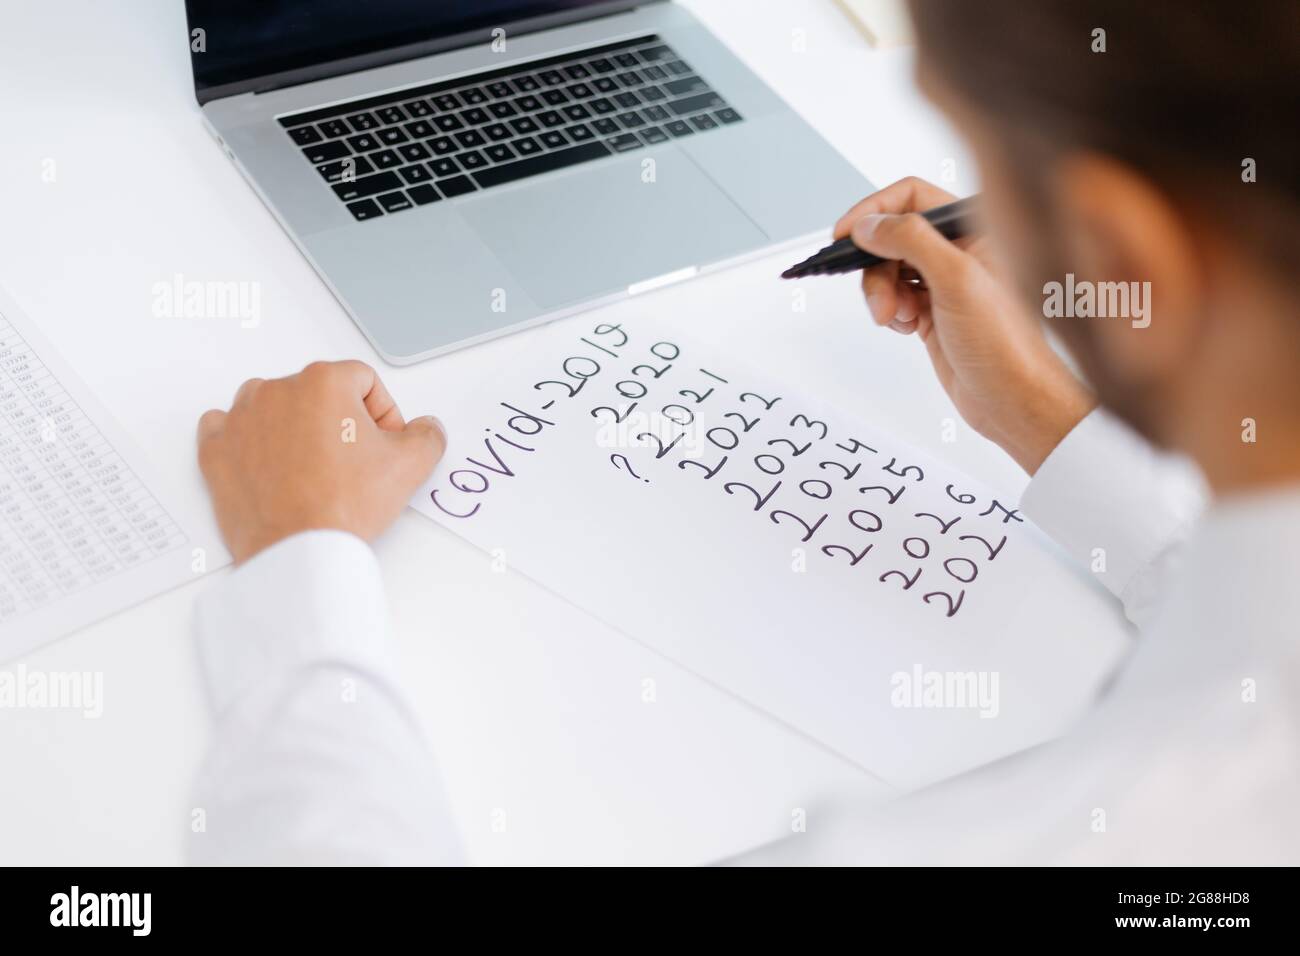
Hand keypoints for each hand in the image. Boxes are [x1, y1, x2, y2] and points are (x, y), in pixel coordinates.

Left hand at [197, 360, 445, 563]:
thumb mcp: (410, 466)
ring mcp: (241, 418)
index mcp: (324, 382)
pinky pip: (229, 427)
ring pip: (274, 405)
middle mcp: (277, 390)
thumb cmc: (344, 506)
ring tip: (311, 467)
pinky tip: (269, 464)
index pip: (364, 381)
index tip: (382, 444)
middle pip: (319, 392)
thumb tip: (425, 428)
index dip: (382, 413)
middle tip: (351, 463)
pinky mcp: (216, 450)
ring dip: (294, 427)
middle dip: (338, 421)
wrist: (298, 552)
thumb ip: (427, 434)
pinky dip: (248, 440)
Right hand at [834, 177, 1095, 473]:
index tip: (846, 235)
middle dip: (877, 267)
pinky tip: (907, 327)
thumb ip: (911, 240)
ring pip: (890, 269)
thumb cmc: (1006, 345)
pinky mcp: (934, 311)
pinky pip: (895, 297)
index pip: (912, 197)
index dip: (874, 212)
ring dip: (881, 293)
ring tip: (897, 318)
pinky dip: (890, 311)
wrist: (1014, 399)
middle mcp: (961, 249)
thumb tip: (869, 224)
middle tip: (880, 298)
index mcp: (976, 228)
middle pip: (893, 236)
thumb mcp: (957, 279)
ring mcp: (946, 281)